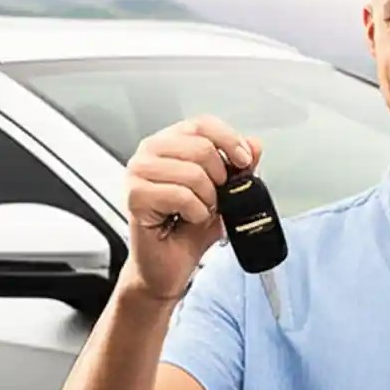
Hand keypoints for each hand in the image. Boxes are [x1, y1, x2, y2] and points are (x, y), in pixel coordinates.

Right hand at [120, 115, 263, 299]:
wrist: (169, 265)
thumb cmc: (189, 230)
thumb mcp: (224, 194)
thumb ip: (238, 168)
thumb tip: (254, 144)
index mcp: (170, 144)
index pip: (202, 123)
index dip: (229, 140)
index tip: (244, 161)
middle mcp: (150, 152)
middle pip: (201, 147)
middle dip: (219, 179)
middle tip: (214, 199)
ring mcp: (137, 172)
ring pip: (192, 173)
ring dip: (207, 199)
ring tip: (198, 211)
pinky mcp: (134, 196)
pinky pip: (181, 195)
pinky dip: (195, 212)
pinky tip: (186, 219)